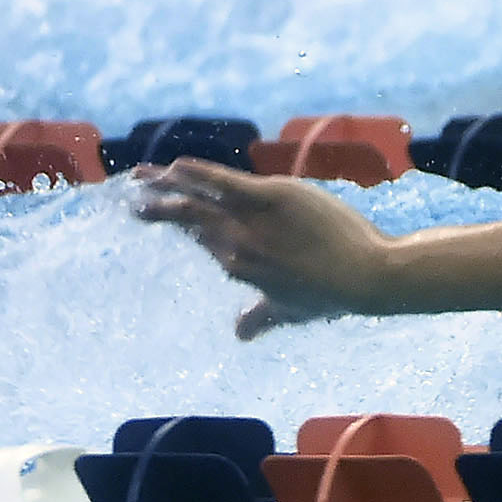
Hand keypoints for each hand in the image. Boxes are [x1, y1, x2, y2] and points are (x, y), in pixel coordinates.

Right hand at [135, 158, 393, 340]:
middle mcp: (237, 247)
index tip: (160, 217)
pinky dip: (199, 174)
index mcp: (239, 267)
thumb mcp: (291, 311)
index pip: (202, 242)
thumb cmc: (334, 294)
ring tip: (141, 178)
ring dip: (166, 187)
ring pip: (198, 201)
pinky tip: (176, 167)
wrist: (368, 276)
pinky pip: (226, 183)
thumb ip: (261, 318)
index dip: (181, 228)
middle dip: (157, 210)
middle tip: (134, 203)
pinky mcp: (274, 199)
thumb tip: (239, 334)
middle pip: (189, 222)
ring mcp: (254, 223)